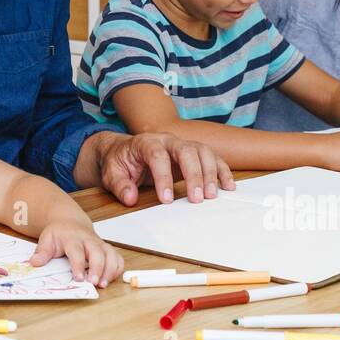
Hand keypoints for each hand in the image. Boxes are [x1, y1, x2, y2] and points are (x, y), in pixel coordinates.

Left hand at [30, 218, 123, 286]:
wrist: (70, 222)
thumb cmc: (59, 233)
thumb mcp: (46, 239)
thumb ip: (42, 251)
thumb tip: (35, 262)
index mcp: (72, 238)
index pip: (77, 251)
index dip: (79, 265)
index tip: (79, 278)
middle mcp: (89, 240)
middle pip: (98, 253)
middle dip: (98, 268)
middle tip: (94, 283)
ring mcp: (100, 244)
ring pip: (111, 255)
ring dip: (110, 270)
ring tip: (103, 284)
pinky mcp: (107, 249)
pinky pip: (118, 258)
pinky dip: (117, 269)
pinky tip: (109, 279)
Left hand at [94, 131, 234, 206]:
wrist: (124, 151)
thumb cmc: (120, 162)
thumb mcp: (111, 174)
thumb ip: (120, 185)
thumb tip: (130, 197)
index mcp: (145, 142)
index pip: (157, 156)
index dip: (163, 177)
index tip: (166, 199)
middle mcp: (167, 140)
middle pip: (186, 150)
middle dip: (193, 174)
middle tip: (196, 199)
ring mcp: (182, 144)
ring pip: (202, 151)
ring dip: (210, 173)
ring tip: (212, 195)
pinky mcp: (193, 153)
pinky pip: (212, 157)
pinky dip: (222, 170)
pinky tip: (228, 185)